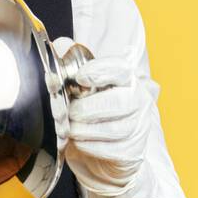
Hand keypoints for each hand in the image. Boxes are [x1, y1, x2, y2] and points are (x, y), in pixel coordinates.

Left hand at [61, 50, 153, 197]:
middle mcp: (137, 101)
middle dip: (87, 109)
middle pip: (119, 102)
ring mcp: (137, 127)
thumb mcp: (79, 86)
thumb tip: (60, 45)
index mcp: (125, 79)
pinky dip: (87, 146)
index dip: (100, 71)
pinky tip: (78, 141)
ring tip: (69, 128)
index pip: (120, 69)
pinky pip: (108, 149)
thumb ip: (70, 63)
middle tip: (69, 112)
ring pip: (113, 129)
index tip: (80, 77)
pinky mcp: (131, 151)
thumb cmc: (90, 112)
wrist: (103, 151)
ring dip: (83, 129)